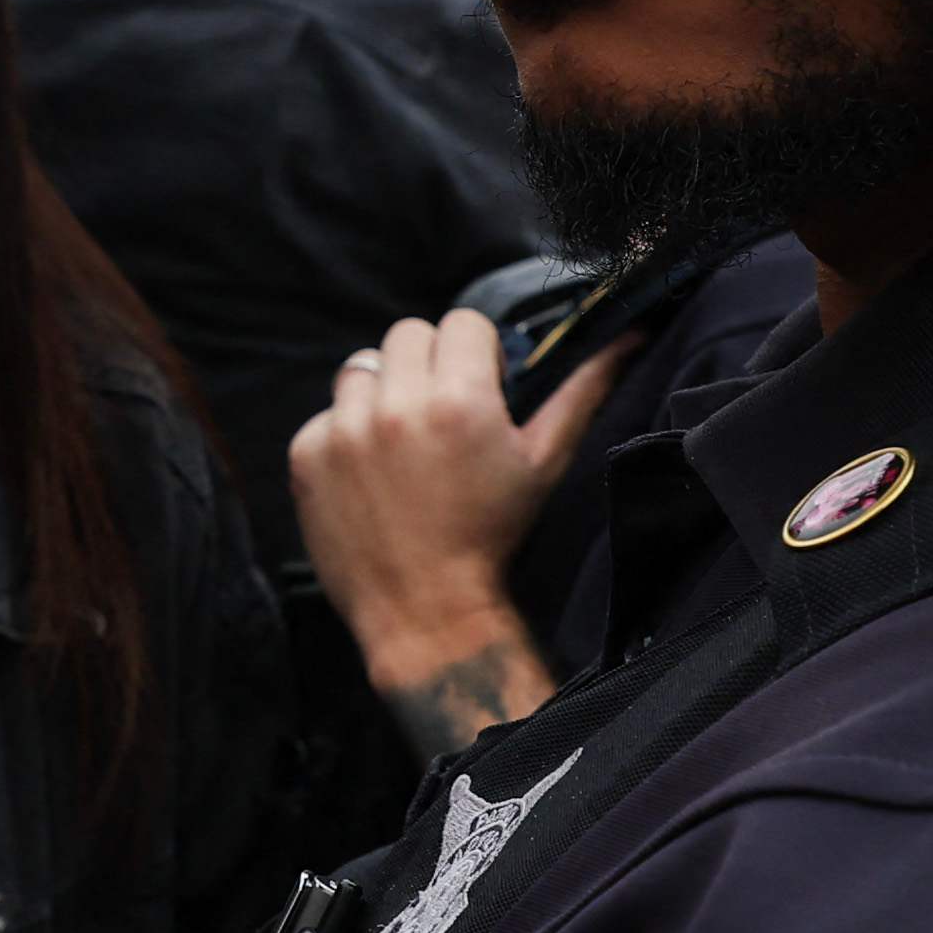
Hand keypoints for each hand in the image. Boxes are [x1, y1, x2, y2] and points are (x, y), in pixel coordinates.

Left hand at [296, 309, 619, 762]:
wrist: (424, 611)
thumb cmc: (493, 535)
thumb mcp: (544, 462)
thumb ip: (581, 391)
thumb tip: (625, 337)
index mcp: (460, 401)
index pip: (462, 322)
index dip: (476, 352)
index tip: (480, 388)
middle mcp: (396, 406)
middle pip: (408, 334)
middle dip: (428, 363)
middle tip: (442, 413)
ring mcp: (344, 429)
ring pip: (361, 366)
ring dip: (383, 391)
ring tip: (403, 441)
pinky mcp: (307, 454)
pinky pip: (327, 413)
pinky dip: (346, 433)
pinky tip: (372, 474)